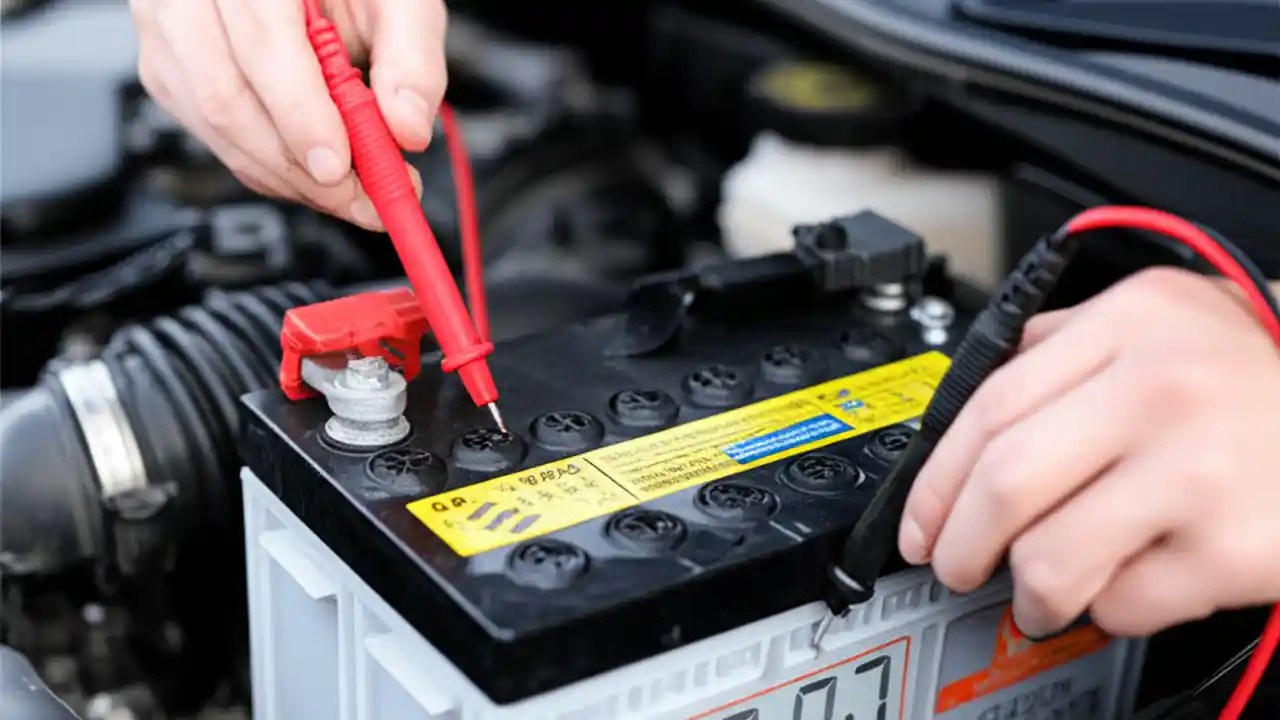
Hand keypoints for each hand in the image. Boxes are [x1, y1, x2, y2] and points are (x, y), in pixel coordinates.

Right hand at [131, 0, 443, 229]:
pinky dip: (263, 166)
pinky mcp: (167, 65)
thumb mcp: (398, 1)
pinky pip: (207, 134)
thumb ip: (411, 58)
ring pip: (213, 123)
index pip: (263, 44)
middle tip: (360, 199)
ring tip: (345, 191)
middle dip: (298, 165)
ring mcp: (169, 29)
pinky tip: (306, 170)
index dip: (300, 116)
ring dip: (284, 175)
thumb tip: (408, 129)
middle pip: (225, 96)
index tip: (340, 168)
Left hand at [899, 267, 1279, 637]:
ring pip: (1050, 556)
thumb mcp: (1163, 322)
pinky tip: (1124, 583)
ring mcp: (1203, 471)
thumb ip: (1065, 345)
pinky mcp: (1236, 549)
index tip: (919, 521)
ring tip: (1034, 593)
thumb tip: (968, 406)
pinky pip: (1124, 601)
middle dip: (959, 543)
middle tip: (953, 565)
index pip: (989, 405)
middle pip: (1005, 482)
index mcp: (1132, 323)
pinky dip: (1108, 606)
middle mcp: (1164, 388)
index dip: (935, 479)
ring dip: (1025, 591)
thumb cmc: (1255, 377)